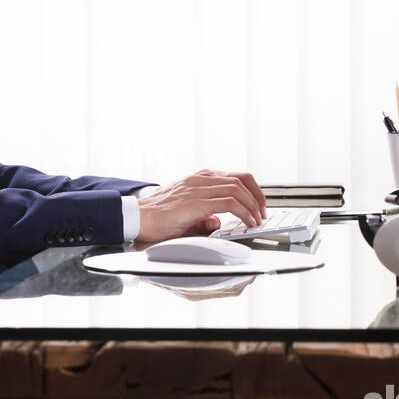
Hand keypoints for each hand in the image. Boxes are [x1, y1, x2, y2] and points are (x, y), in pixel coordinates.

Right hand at [136, 169, 267, 243]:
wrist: (136, 217)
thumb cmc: (156, 217)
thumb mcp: (185, 214)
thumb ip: (203, 217)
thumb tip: (217, 222)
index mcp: (198, 179)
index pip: (234, 176)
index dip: (251, 190)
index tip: (258, 205)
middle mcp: (200, 179)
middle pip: (241, 179)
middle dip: (257, 197)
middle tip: (262, 213)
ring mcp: (198, 188)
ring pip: (237, 189)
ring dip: (252, 205)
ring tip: (257, 220)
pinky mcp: (196, 202)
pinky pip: (229, 203)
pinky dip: (243, 212)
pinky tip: (247, 222)